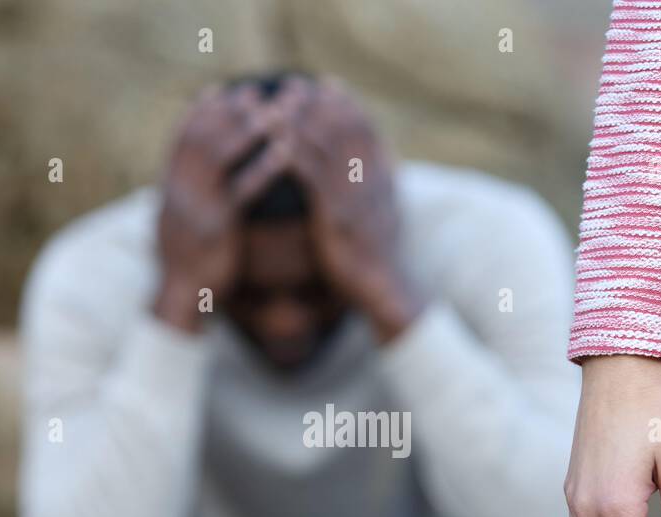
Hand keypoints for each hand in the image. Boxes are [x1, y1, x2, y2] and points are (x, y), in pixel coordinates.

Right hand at [152, 84, 293, 331]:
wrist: (182, 296)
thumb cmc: (186, 260)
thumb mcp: (178, 221)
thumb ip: (184, 194)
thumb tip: (190, 172)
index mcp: (168, 187)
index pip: (182, 137)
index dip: (201, 112)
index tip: (223, 92)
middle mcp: (178, 190)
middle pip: (203, 135)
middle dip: (230, 111)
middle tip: (256, 93)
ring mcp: (195, 206)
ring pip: (220, 154)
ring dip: (249, 129)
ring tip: (276, 112)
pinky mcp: (217, 226)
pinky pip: (242, 189)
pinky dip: (264, 167)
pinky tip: (286, 153)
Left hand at [273, 77, 425, 341]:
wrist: (384, 288)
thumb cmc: (378, 256)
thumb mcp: (385, 214)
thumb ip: (379, 187)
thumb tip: (378, 166)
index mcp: (384, 177)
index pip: (367, 127)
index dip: (346, 103)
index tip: (326, 85)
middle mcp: (372, 179)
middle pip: (344, 126)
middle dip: (318, 103)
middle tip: (293, 84)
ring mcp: (354, 196)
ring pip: (326, 145)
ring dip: (300, 120)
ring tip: (275, 103)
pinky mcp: (335, 215)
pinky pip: (312, 175)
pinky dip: (293, 153)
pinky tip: (275, 141)